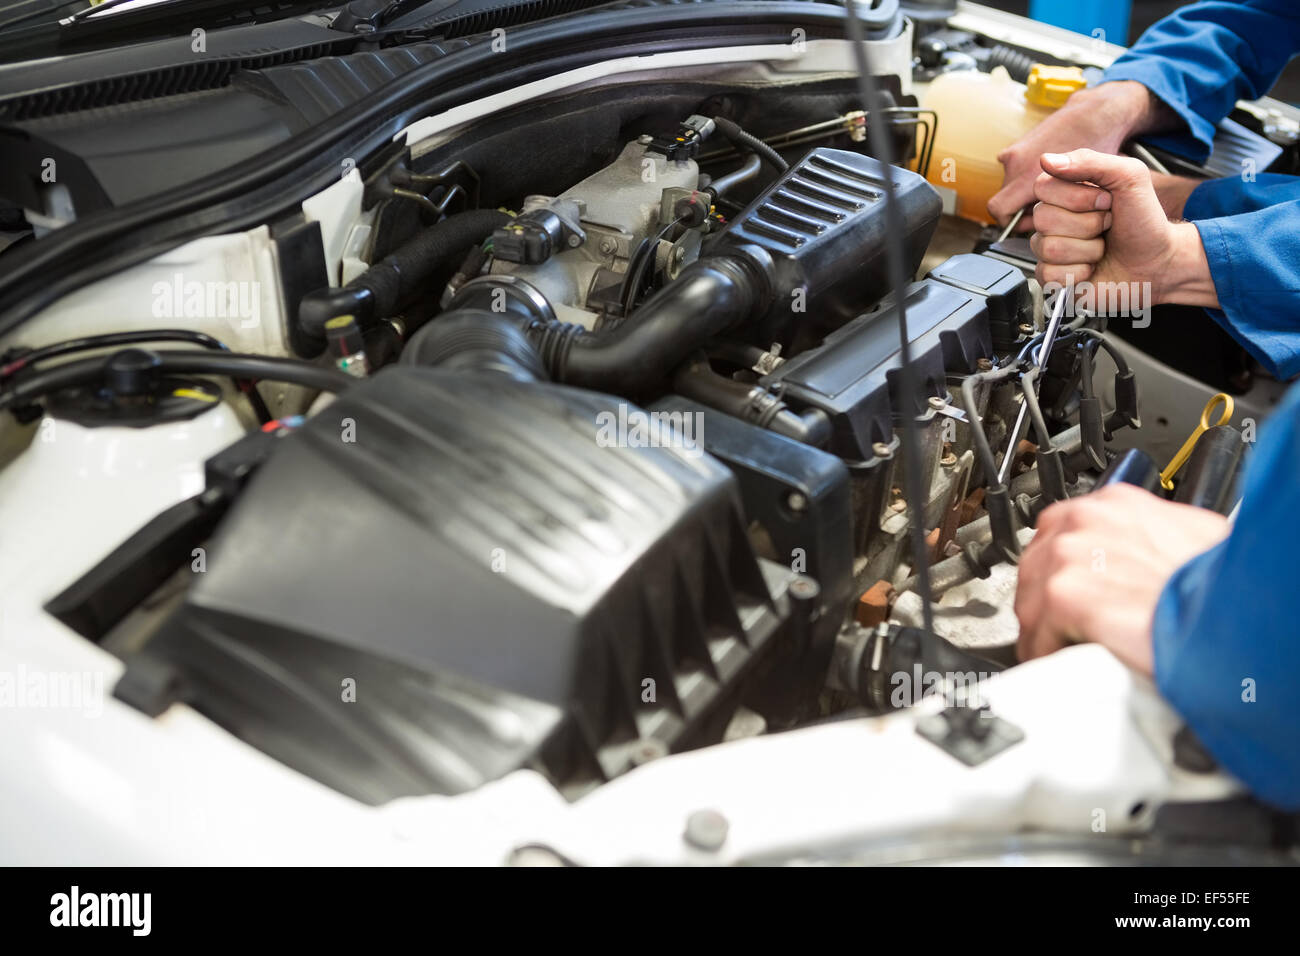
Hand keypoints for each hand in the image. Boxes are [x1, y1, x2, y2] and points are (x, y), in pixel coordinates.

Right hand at [989, 80, 1165, 228]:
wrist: (1099, 109)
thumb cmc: (1098, 142)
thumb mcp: (1084, 181)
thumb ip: (1058, 204)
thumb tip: (1033, 220)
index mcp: (1028, 171)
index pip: (1000, 210)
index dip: (1014, 222)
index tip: (1034, 225)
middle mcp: (1016, 161)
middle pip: (1006, 200)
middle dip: (1025, 209)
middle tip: (1052, 211)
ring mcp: (1015, 151)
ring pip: (1012, 188)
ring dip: (1029, 195)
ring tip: (1057, 193)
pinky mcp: (1020, 146)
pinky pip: (1017, 173)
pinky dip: (1030, 179)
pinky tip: (1054, 177)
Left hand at [1015, 484, 1228, 674]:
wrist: (1233, 615)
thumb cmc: (1221, 583)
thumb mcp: (1191, 536)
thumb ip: (1151, 537)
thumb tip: (1146, 557)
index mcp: (1116, 504)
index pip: (1060, 531)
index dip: (1060, 568)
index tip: (1064, 588)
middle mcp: (1086, 522)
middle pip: (1036, 564)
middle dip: (1044, 600)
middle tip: (1058, 627)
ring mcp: (1070, 556)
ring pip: (1030, 599)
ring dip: (1042, 630)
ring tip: (1059, 649)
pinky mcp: (1064, 595)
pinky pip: (1036, 632)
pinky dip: (1046, 653)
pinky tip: (1062, 664)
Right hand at [1029, 148, 1219, 308]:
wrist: (1158, 263)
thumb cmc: (1145, 221)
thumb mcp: (1129, 177)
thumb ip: (1090, 161)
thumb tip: (1047, 160)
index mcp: (1065, 191)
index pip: (1043, 187)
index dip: (1077, 198)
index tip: (1106, 201)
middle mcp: (1053, 219)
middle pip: (1043, 219)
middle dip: (1087, 225)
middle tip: (1107, 225)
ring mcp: (1050, 248)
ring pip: (1048, 248)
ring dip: (1087, 250)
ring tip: (1102, 248)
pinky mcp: (1051, 276)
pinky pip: (1048, 275)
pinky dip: (1079, 273)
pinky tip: (1091, 268)